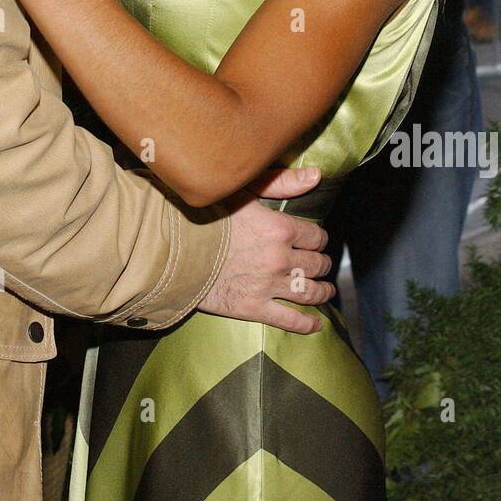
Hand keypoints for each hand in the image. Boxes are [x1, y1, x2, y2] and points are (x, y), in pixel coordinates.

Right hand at [198, 165, 334, 333]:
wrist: (175, 249)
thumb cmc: (206, 215)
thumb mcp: (244, 191)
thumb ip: (282, 183)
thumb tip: (316, 176)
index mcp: (281, 229)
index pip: (316, 236)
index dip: (319, 239)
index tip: (316, 241)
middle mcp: (281, 259)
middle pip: (316, 265)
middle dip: (322, 264)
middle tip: (321, 265)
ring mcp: (269, 286)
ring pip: (309, 292)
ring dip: (322, 291)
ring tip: (326, 290)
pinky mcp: (254, 308)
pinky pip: (290, 320)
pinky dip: (307, 324)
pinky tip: (316, 324)